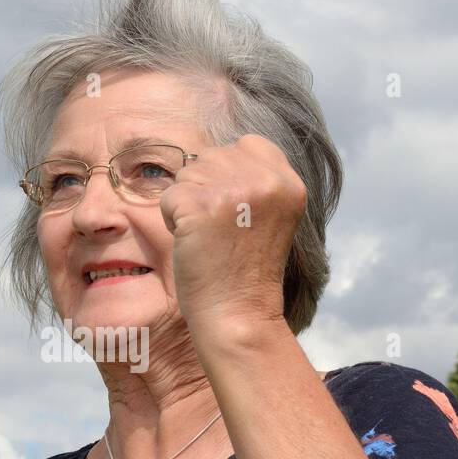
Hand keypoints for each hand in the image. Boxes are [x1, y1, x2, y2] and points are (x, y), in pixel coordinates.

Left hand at [159, 133, 306, 334]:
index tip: (236, 214)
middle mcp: (266, 180)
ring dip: (189, 204)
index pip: (247, 144)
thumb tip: (215, 154)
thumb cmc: (246, 271)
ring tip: (209, 238)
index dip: (229, 174)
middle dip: (206, 189)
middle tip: (221, 232)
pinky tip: (194, 243)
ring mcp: (234, 190)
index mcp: (288, 181)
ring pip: (189, 173)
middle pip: (213, 156)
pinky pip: (169, 195)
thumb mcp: (271, 215)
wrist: (238, 314)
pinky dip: (172, 220)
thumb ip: (255, 180)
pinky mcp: (201, 205)